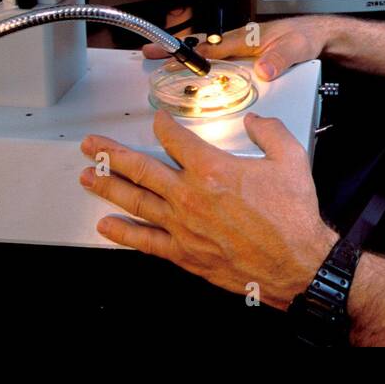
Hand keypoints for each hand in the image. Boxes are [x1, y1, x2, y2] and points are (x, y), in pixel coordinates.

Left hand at [79, 109, 337, 308]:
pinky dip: (123, 233)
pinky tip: (106, 226)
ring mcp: (183, 226)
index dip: (162, 125)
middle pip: (140, 169)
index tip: (157, 120)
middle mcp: (190, 196)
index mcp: (213, 169)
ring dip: (108, 186)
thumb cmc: (292, 216)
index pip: (175, 139)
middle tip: (91, 144)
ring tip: (89, 176)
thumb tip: (255, 121)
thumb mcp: (291, 160)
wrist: (295, 263)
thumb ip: (270, 133)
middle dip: (112, 153)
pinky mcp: (184, 253)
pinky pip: (145, 241)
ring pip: (135, 201)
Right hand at [142, 14, 334, 82]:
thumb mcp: (295, 49)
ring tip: (162, 62)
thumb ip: (279, 59)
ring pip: (208, 50)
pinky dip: (203, 61)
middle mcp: (240, 41)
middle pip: (202, 46)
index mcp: (246, 38)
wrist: (317, 36)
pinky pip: (220, 57)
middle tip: (150, 54)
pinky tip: (195, 72)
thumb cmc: (305, 37)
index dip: (189, 55)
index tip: (168, 59)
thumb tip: (263, 69)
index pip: (212, 48)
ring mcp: (242, 46)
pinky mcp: (248, 53)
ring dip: (186, 56)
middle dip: (175, 50)